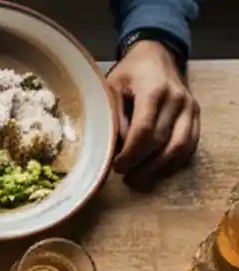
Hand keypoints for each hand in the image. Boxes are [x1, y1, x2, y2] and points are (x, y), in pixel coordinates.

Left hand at [106, 40, 199, 186]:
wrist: (155, 55)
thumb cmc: (129, 73)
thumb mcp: (112, 89)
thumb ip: (115, 118)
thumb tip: (115, 150)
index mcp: (154, 90)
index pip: (144, 131)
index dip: (131, 154)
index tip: (117, 166)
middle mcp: (177, 99)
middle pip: (161, 142)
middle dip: (141, 163)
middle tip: (124, 175)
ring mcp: (190, 107)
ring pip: (179, 147)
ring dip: (158, 167)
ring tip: (138, 177)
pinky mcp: (195, 114)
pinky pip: (190, 144)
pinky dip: (174, 161)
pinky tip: (157, 168)